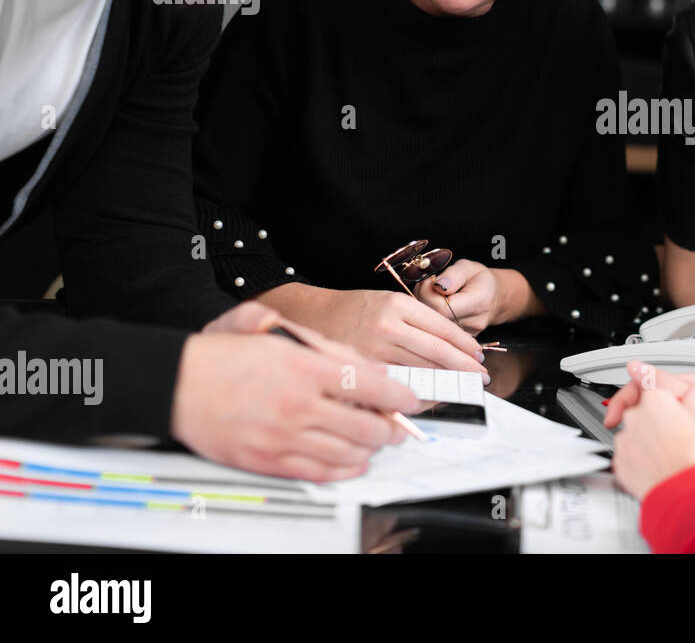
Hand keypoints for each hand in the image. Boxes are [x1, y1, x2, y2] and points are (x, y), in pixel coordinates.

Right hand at [172, 302, 420, 481]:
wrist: (173, 384)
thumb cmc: (223, 355)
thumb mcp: (277, 333)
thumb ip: (325, 348)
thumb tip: (364, 367)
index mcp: (304, 369)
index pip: (372, 387)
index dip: (400, 397)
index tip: (410, 401)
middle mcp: (298, 406)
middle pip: (367, 427)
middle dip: (391, 428)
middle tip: (397, 426)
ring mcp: (283, 438)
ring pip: (348, 454)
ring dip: (371, 450)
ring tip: (375, 442)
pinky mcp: (268, 461)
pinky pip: (320, 473)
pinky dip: (345, 470)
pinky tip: (352, 461)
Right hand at [279, 286, 488, 375]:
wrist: (312, 314)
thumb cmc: (353, 310)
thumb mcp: (388, 302)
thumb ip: (416, 321)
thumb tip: (453, 347)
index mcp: (398, 305)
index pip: (443, 328)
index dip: (465, 345)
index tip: (479, 357)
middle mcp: (387, 326)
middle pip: (437, 351)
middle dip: (463, 367)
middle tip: (479, 378)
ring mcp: (373, 350)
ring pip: (420, 371)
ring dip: (444, 382)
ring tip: (460, 389)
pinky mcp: (361, 370)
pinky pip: (396, 386)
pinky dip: (416, 394)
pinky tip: (427, 399)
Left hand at [416, 258, 497, 334]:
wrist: (494, 298)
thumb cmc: (479, 280)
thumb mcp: (469, 267)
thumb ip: (453, 275)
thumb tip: (438, 285)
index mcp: (479, 302)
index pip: (443, 308)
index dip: (428, 293)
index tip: (428, 280)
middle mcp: (475, 322)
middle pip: (436, 319)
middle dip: (424, 301)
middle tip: (426, 286)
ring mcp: (468, 335)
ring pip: (434, 327)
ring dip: (426, 310)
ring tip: (432, 296)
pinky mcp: (460, 342)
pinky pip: (437, 332)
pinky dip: (431, 319)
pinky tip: (435, 308)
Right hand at [605, 362, 694, 480]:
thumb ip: (664, 383)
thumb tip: (635, 365)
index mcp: (687, 387)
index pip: (644, 385)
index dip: (624, 400)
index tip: (612, 418)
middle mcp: (688, 403)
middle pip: (649, 405)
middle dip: (632, 418)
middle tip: (621, 435)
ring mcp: (692, 423)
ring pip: (658, 424)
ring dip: (644, 434)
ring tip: (636, 446)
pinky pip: (669, 441)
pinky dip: (658, 447)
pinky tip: (657, 456)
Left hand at [612, 381, 694, 499]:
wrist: (686, 494)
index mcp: (656, 400)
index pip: (652, 390)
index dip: (665, 403)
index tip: (669, 410)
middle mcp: (635, 417)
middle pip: (641, 414)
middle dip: (654, 424)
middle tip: (673, 438)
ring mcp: (625, 441)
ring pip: (633, 437)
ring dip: (645, 444)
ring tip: (666, 458)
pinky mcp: (619, 464)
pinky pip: (627, 459)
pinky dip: (638, 463)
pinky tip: (656, 470)